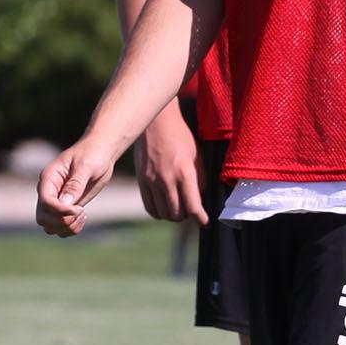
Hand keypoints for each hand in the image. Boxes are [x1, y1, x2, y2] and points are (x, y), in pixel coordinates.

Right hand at [36, 138, 118, 236]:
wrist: (100, 154)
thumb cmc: (92, 155)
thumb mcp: (86, 166)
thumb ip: (75, 184)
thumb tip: (65, 203)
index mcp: (49, 178)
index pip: (45, 202)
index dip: (60, 211)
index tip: (78, 209)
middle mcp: (48, 191)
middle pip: (43, 218)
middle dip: (62, 221)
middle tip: (81, 211)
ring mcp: (56, 201)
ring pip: (49, 226)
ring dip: (67, 227)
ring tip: (83, 215)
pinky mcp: (66, 208)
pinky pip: (60, 227)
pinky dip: (71, 229)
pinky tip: (83, 217)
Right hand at [133, 104, 206, 223]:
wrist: (156, 122)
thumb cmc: (180, 136)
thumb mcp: (196, 155)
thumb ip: (199, 179)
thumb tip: (199, 198)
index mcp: (184, 173)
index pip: (192, 206)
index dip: (200, 218)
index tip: (204, 221)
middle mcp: (167, 180)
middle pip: (177, 214)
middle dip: (186, 216)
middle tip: (190, 210)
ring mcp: (151, 181)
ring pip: (163, 214)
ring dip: (172, 215)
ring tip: (178, 209)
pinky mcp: (141, 180)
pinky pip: (149, 207)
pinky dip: (158, 212)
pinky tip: (164, 207)